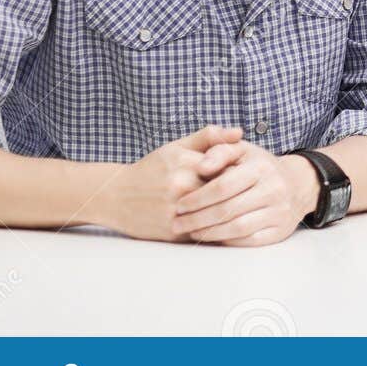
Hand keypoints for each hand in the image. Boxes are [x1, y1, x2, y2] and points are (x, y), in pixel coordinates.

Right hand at [100, 125, 245, 241]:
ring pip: (219, 215)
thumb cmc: (151, 169)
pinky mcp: (174, 233)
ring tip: (243, 209)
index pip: (230, 168)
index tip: (249, 175)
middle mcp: (182, 188)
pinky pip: (206, 232)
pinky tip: (226, 224)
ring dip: (232, 213)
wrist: (115, 197)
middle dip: (241, 194)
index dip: (243, 173)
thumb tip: (239, 132)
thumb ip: (209, 137)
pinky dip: (218, 229)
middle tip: (251, 194)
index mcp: (186, 164)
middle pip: (228, 192)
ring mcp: (178, 212)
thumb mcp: (176, 147)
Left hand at [173, 142, 321, 246]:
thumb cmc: (260, 166)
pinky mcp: (280, 231)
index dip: (198, 198)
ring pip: (238, 228)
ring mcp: (279, 212)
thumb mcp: (242, 150)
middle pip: (228, 210)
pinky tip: (213, 238)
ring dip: (210, 232)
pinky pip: (250, 241)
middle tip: (178, 224)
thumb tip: (200, 166)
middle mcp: (274, 189)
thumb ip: (219, 151)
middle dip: (197, 219)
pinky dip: (228, 241)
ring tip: (191, 232)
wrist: (297, 183)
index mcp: (261, 168)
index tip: (180, 205)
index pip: (223, 186)